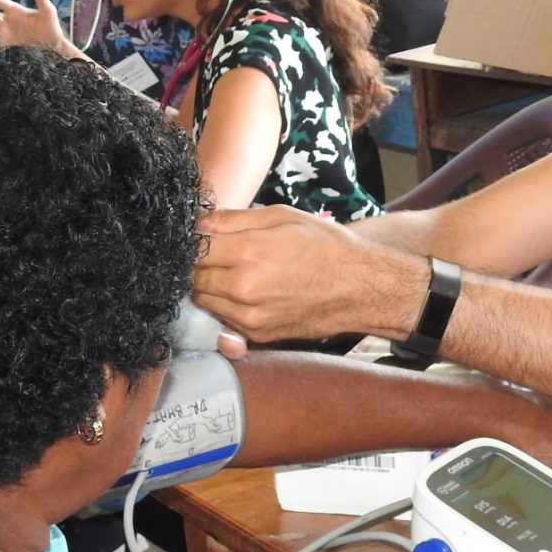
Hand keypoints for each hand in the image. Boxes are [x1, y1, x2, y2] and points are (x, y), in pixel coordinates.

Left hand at [195, 206, 423, 342]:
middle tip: (215, 254)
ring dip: (208, 287)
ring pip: (202, 302)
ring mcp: (249, 318)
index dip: (190, 242)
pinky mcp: (257, 335)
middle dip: (197, 266)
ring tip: (231, 271)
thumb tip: (197, 223)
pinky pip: (222, 320)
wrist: (361, 288)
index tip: (196, 237)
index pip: (192, 250)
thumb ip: (233, 220)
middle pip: (192, 279)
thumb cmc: (326, 246)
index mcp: (248, 254)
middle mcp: (244, 290)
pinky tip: (244, 292)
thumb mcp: (281, 216)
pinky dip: (224, 306)